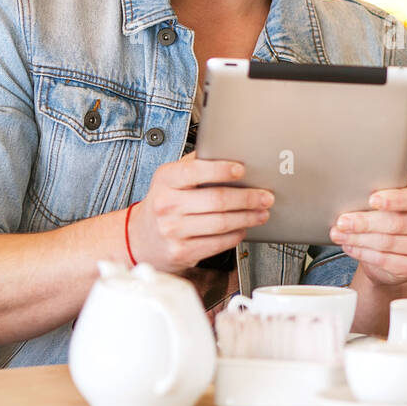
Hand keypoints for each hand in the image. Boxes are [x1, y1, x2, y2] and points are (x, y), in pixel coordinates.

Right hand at [128, 152, 272, 272]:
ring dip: (248, 217)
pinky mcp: (181, 251)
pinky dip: (236, 235)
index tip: (242, 169)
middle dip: (248, 198)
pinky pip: (217, 243)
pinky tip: (244, 228)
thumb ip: (196, 165)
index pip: (196, 171)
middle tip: (265, 196)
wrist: (141, 238)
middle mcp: (166, 205)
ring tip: (261, 212)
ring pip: (221, 223)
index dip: (222, 170)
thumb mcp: (171, 179)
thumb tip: (230, 154)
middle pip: (217, 200)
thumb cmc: (164, 203)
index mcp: (166, 180)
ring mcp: (172, 230)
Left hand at [329, 176, 406, 287]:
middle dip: (365, 221)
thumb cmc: (397, 212)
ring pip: (387, 242)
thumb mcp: (400, 193)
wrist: (401, 249)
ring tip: (339, 233)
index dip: (395, 199)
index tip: (372, 199)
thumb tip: (374, 174)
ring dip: (358, 238)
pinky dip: (363, 253)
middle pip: (397, 222)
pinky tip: (349, 246)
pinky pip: (385, 260)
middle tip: (342, 221)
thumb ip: (394, 182)